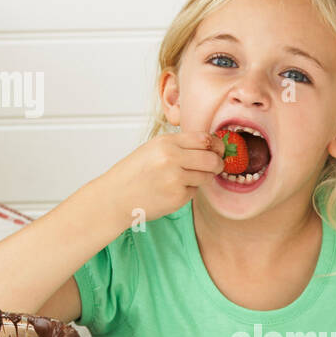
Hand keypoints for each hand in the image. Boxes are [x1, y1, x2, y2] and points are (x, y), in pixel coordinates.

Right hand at [96, 131, 224, 225]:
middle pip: (211, 158)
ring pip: (206, 176)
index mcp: (165, 142)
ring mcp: (175, 179)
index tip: (219, 150)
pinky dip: (189, 191)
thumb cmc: (133, 173)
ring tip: (186, 179)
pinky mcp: (177, 197)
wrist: (116, 197)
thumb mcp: (153, 149)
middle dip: (218, 163)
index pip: (204, 139)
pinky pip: (194, 191)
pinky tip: (172, 190)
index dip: (217, 145)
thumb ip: (179, 145)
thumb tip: (210, 146)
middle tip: (216, 166)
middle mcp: (171, 158)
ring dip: (203, 178)